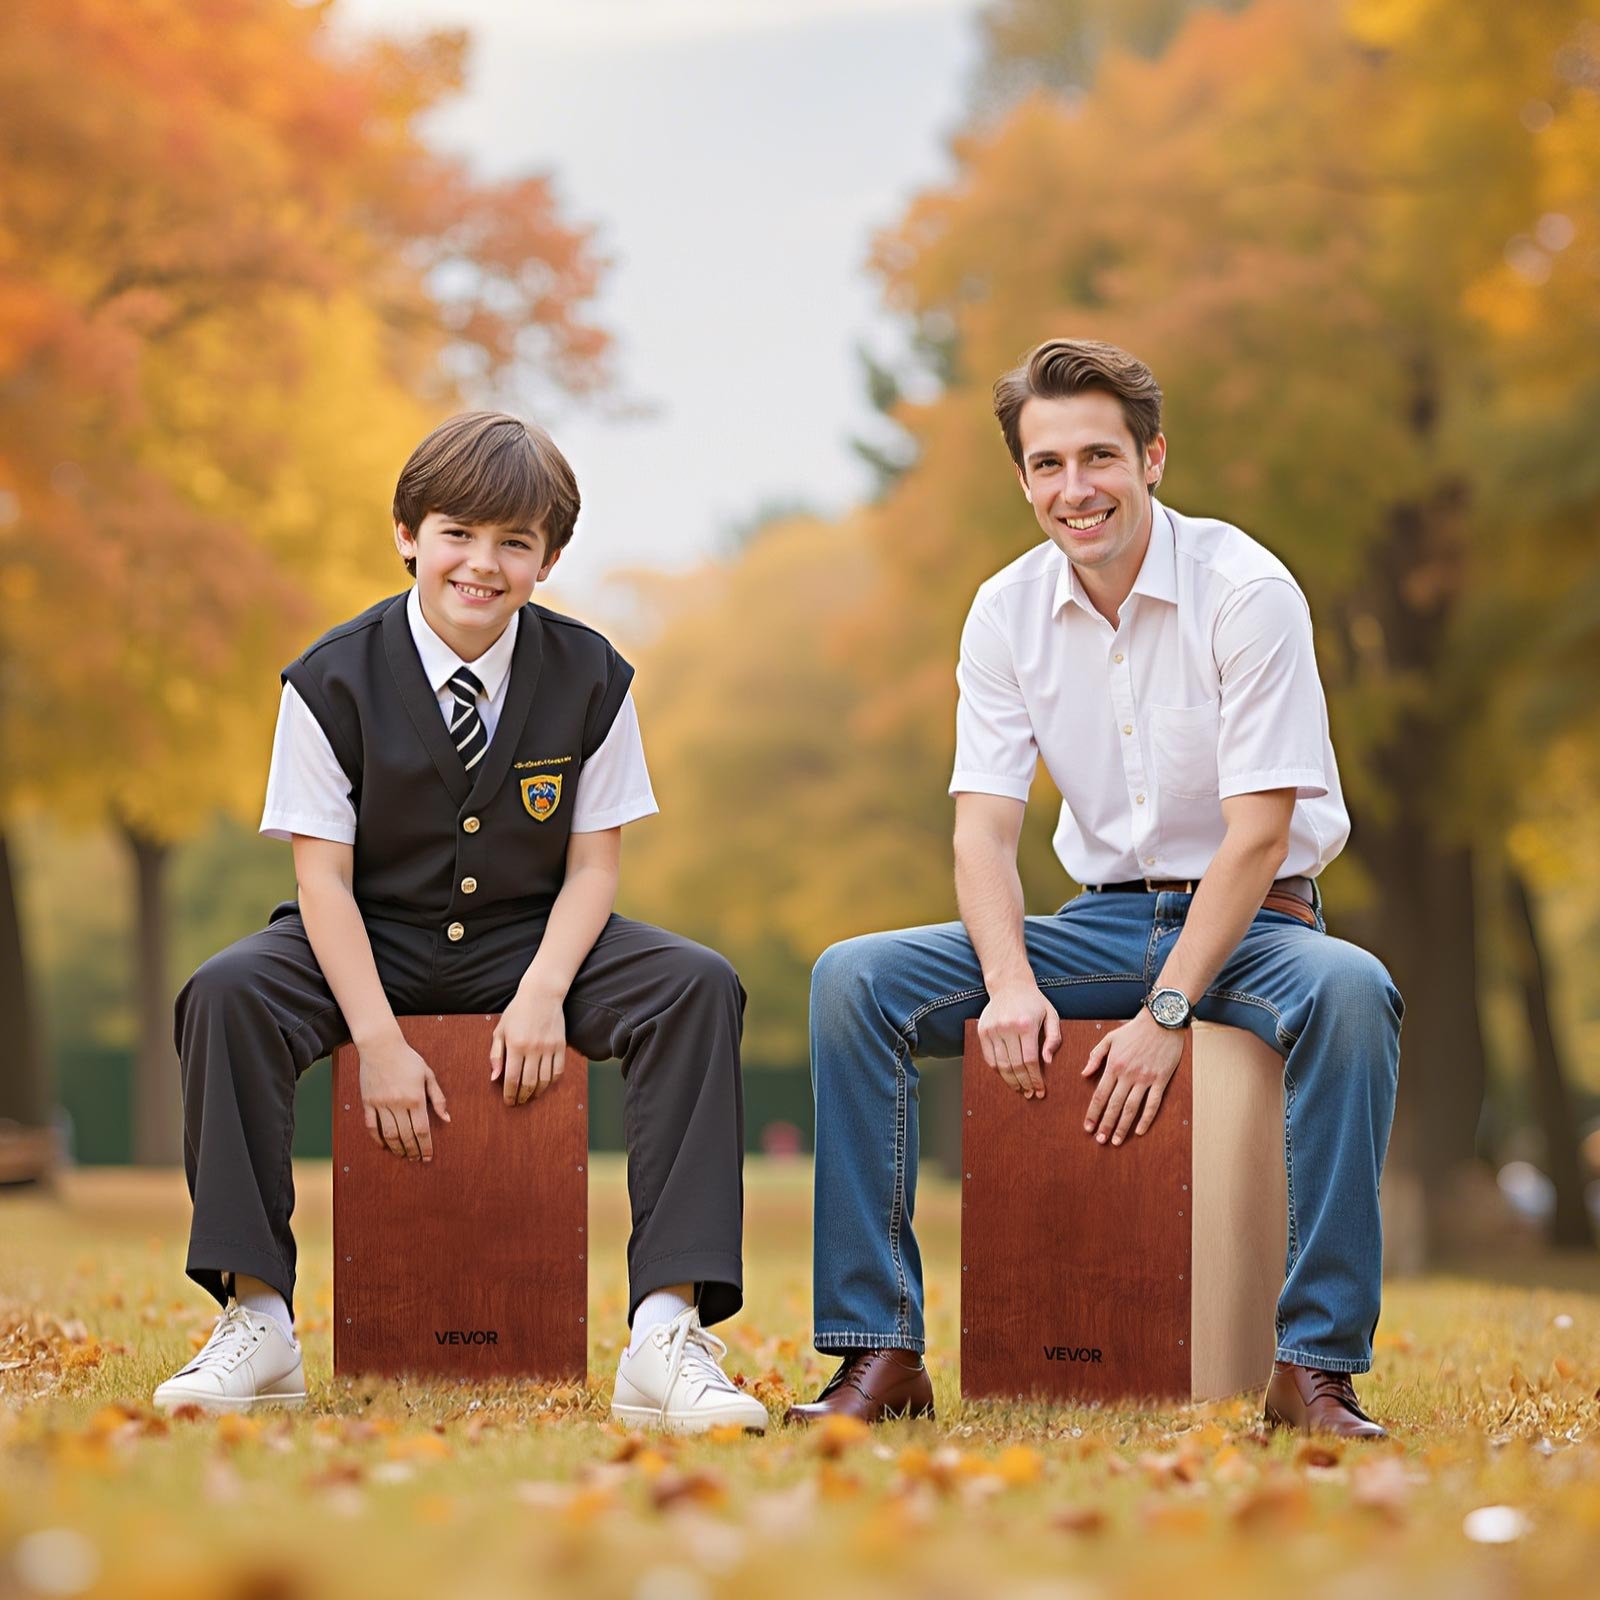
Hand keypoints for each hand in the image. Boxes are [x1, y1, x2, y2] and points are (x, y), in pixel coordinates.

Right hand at [359, 1035, 448, 1160]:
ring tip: (403, 1155)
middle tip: (416, 1159)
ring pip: (389, 1134)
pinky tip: (384, 1146)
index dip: (425, 1147)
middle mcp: (398, 1103)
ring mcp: (381, 1103)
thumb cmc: (408, 1059)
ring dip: (396, 1148)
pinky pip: (371, 1126)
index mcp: (415, 1098)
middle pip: (406, 1136)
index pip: (422, 1130)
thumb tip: (447, 1119)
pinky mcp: (368, 1102)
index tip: (428, 1157)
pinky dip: (377, 1139)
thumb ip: (438, 1098)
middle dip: (412, 1151)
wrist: (381, 1046)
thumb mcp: (428, 1075)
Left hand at [492, 982, 567, 1104]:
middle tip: (519, 1102)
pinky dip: (551, 1082)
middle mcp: (533, 1048)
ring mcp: (549, 1048)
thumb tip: (494, 1077)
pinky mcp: (561, 1045)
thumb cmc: (517, 1012)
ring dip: (537, 1093)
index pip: (511, 1079)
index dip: (509, 1094)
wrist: (542, 994)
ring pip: (544, 1080)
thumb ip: (495, 1054)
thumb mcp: (500, 1030)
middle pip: (529, 1083)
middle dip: (522, 1097)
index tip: (508, 1102)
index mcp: (515, 1045)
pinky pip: (558, 1071)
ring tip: (531, 1096)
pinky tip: (545, 1084)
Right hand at [976, 980, 1060, 1098]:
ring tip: (1019, 1089)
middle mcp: (1007, 1028)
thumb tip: (1048, 1061)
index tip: (1040, 1089)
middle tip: (1030, 1093)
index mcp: (1026, 1025)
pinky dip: (998, 1070)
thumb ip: (1054, 1038)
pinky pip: (989, 1058)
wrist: (1009, 984)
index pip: (1030, 1060)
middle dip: (1024, 1083)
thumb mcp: (1051, 1015)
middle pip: (1015, 1065)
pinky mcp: (982, 1031)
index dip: (1035, 1078)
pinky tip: (1006, 1076)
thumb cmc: (1033, 1001)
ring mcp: (993, 1030)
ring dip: (1010, 1081)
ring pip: (1001, 1065)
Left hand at [1081, 1009, 1183, 1145]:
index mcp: (1113, 1065)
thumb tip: (1083, 1074)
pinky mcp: (1161, 1079)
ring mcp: (1146, 1078)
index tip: (1087, 1127)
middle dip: (1105, 1124)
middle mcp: (1128, 1074)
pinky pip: (1153, 1103)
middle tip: (1099, 1141)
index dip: (1093, 1113)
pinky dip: (1146, 1119)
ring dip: (1123, 1126)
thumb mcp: (1109, 1038)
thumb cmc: (1134, 1029)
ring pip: (1132, 1108)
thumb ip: (1095, 1056)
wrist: (1161, 1020)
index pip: (1100, 1095)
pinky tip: (1139, 1131)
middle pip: (1114, 1105)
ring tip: (1115, 1141)